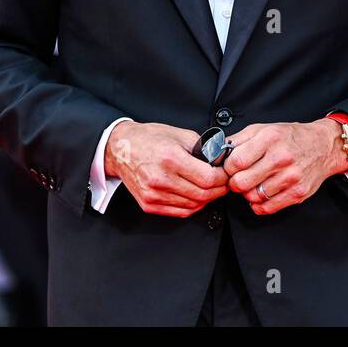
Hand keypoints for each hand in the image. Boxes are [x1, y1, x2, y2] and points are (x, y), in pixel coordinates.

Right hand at [103, 120, 229, 216]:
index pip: (208, 178)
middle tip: (224, 183)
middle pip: (202, 195)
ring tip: (211, 188)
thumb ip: (203, 148)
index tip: (227, 174)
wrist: (121, 149)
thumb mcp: (180, 134)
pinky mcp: (148, 205)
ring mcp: (153, 195)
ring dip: (207, 199)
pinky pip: (179, 212)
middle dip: (219, 190)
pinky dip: (193, 206)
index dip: (223, 178)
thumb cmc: (150, 139)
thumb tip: (221, 161)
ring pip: (193, 206)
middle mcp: (160, 179)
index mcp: (171, 159)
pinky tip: (196, 196)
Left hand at [222, 120, 347, 215]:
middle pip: (241, 182)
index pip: (235, 161)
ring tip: (254, 184)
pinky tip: (263, 194)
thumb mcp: (264, 129)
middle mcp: (281, 157)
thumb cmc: (292, 137)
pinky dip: (260, 204)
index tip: (231, 168)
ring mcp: (290, 177)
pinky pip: (267, 208)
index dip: (228, 168)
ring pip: (253, 197)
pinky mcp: (297, 193)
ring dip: (249, 193)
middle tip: (239, 178)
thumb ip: (240, 139)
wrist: (324, 146)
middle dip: (235, 183)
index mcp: (270, 138)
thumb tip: (219, 151)